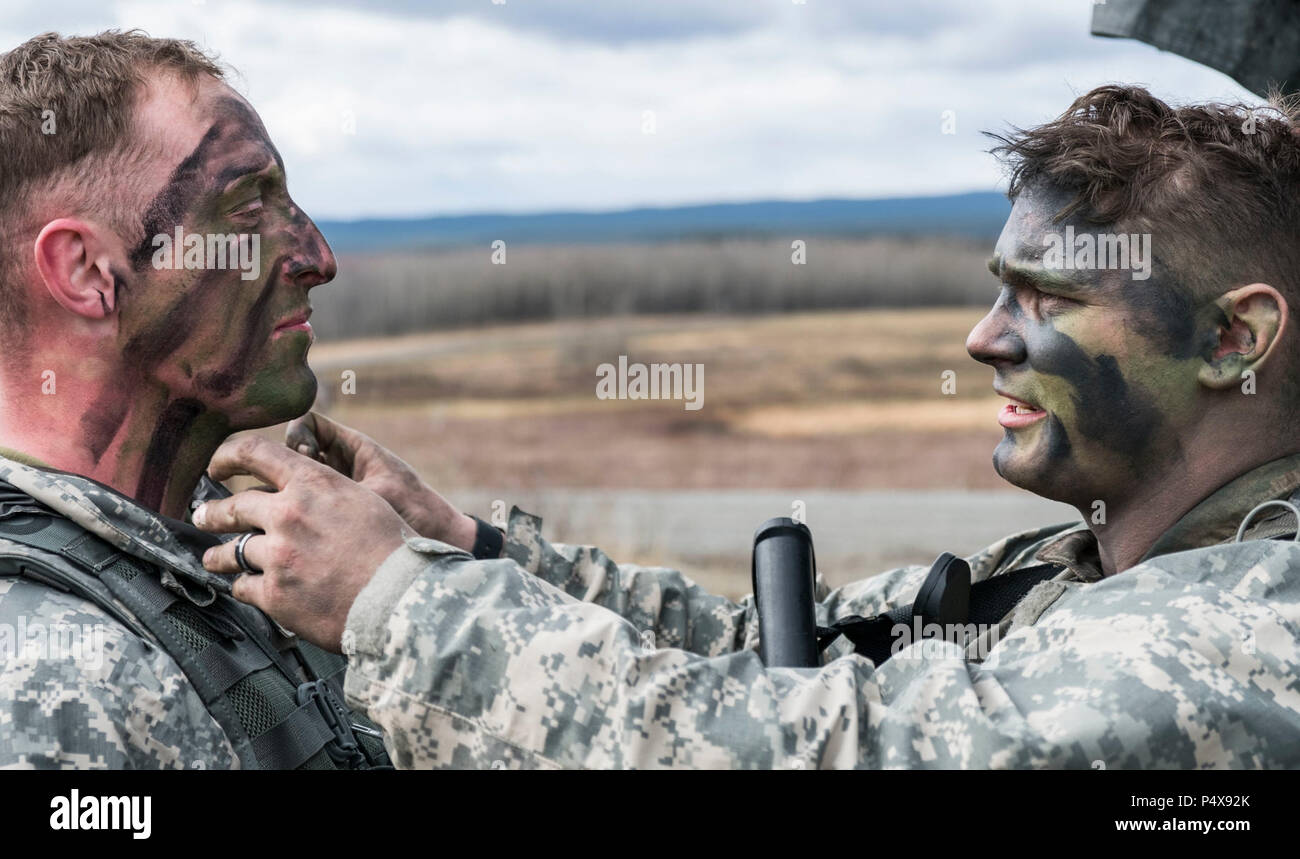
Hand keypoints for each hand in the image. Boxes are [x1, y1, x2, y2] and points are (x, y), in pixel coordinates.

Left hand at [193, 435, 410, 651]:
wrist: (400, 598)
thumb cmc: (393, 550)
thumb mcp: (365, 501)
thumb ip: (326, 492)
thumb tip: (305, 490)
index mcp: (313, 484)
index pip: (255, 452)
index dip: (227, 456)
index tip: (216, 466)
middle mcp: (288, 514)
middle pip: (232, 506)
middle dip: (212, 512)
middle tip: (204, 516)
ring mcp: (278, 555)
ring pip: (228, 551)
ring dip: (219, 555)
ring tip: (215, 559)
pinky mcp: (274, 593)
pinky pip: (242, 587)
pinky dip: (246, 588)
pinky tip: (251, 589)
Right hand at [285, 411, 476, 551]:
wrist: (436, 541)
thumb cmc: (416, 510)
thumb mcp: (380, 490)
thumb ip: (341, 482)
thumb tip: (297, 469)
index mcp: (352, 448)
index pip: (306, 424)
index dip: (297, 434)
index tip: (304, 455)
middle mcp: (335, 465)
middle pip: (287, 453)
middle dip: (279, 466)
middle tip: (287, 486)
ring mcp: (328, 490)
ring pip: (286, 482)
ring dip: (281, 494)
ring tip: (286, 512)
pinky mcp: (325, 516)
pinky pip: (294, 508)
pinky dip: (288, 515)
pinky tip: (294, 530)